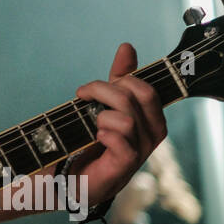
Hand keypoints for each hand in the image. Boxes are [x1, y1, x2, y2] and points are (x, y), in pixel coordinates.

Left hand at [70, 42, 168, 207]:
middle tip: (83, 96)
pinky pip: (122, 142)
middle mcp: (151, 134)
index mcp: (150, 118)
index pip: (148, 88)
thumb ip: (119, 78)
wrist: (72, 176)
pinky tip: (95, 137)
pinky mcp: (125, 167)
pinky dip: (104, 134)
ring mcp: (140, 152)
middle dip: (105, 89)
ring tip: (89, 122)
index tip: (95, 86)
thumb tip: (127, 47)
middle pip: (140, 97)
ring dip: (100, 114)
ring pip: (128, 118)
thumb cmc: (92, 139)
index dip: (122, 79)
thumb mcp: (105, 103)